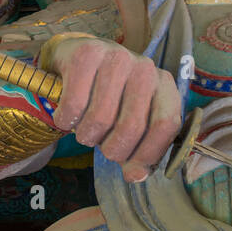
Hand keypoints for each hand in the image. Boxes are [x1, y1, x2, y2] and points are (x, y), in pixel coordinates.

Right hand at [44, 38, 182, 181]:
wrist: (76, 57)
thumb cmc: (107, 94)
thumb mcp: (127, 120)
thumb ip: (136, 150)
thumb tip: (136, 176)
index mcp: (163, 86)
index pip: (166, 125)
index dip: (148, 153)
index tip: (130, 167)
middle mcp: (144, 68)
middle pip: (131, 126)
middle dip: (111, 149)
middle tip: (101, 146)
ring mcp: (116, 57)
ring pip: (100, 118)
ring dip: (86, 136)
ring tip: (84, 130)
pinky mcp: (86, 54)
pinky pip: (74, 104)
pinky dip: (66, 120)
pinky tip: (66, 117)